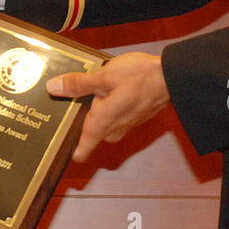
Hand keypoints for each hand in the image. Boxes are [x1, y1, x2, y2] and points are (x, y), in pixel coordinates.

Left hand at [46, 52, 169, 162]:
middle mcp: (116, 127)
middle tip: (70, 109)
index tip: (62, 152)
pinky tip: (110, 92)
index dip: (73, 151)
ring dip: (99, 114)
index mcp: (104, 121)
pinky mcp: (136, 115)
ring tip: (91, 96)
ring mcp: (128, 123)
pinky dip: (111, 108)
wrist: (172, 76)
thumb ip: (79, 83)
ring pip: (106, 125)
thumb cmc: (142, 77)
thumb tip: (55, 88)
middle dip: (83, 125)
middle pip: (93, 134)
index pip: (84, 147)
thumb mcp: (105, 75)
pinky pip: (118, 118)